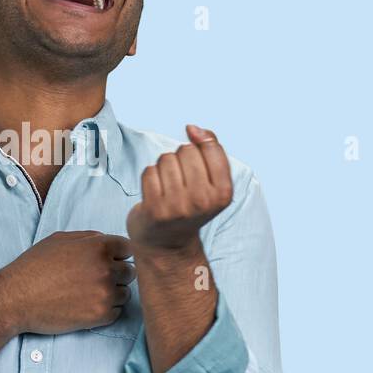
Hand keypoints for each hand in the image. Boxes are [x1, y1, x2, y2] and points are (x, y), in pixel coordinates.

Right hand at [0, 231, 135, 334]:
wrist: (16, 298)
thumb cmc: (34, 267)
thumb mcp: (59, 240)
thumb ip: (89, 237)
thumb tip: (106, 241)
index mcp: (99, 246)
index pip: (129, 248)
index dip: (118, 255)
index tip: (108, 261)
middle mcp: (106, 269)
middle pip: (130, 271)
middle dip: (117, 275)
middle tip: (96, 280)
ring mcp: (105, 293)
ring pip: (125, 293)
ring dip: (112, 294)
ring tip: (89, 294)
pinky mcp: (100, 315)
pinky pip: (117, 312)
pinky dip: (106, 311)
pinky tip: (87, 306)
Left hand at [127, 125, 233, 256]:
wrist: (167, 244)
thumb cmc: (189, 204)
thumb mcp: (210, 181)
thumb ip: (210, 149)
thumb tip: (193, 128)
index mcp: (223, 193)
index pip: (211, 147)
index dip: (199, 149)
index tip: (195, 166)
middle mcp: (203, 201)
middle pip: (186, 150)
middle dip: (179, 159)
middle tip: (179, 182)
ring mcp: (178, 206)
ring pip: (166, 159)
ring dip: (163, 168)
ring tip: (167, 188)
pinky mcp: (155, 209)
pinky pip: (149, 171)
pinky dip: (149, 178)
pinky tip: (154, 194)